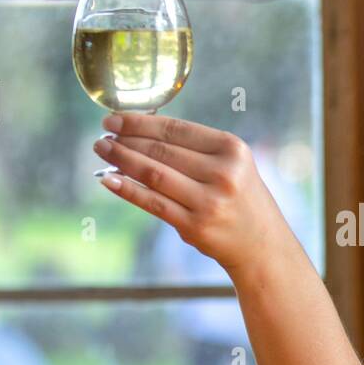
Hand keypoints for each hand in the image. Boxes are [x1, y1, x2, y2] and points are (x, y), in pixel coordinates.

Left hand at [93, 112, 293, 276]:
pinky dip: (127, 190)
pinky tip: (108, 180)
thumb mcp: (231, 164)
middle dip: (126, 140)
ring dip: (121, 160)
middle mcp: (223, 173)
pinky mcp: (195, 226)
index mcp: (232, 149)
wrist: (261, 244)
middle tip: (102, 136)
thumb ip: (196, 148)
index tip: (114, 119)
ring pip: (153, 174)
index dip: (140, 122)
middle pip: (162, 150)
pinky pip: (153, 203)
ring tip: (102, 151)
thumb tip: (140, 131)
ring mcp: (209, 201)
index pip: (176, 129)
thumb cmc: (240, 198)